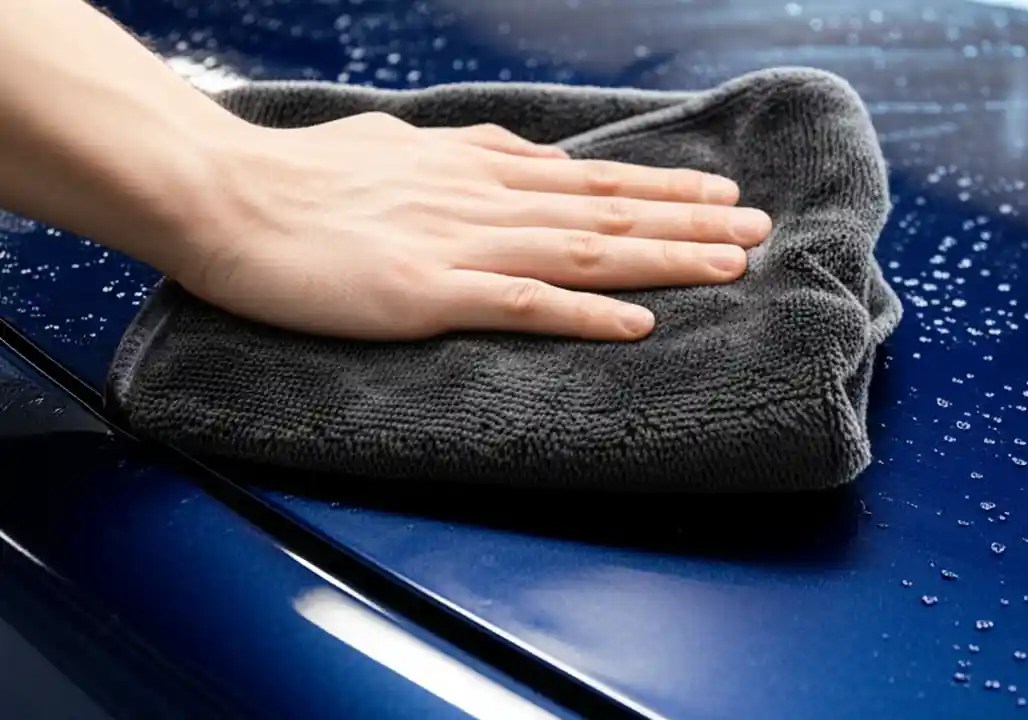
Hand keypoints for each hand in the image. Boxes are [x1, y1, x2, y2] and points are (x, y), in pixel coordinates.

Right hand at [175, 114, 771, 340]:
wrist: (222, 194)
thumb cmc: (299, 174)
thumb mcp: (397, 145)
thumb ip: (464, 154)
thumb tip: (519, 157)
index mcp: (476, 168)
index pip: (591, 179)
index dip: (662, 186)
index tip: (719, 192)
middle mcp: (485, 200)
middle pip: (608, 211)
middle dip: (691, 220)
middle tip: (760, 228)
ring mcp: (462, 245)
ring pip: (586, 251)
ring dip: (666, 257)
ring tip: (733, 265)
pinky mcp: (429, 292)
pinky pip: (524, 305)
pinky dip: (587, 314)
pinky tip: (640, 324)